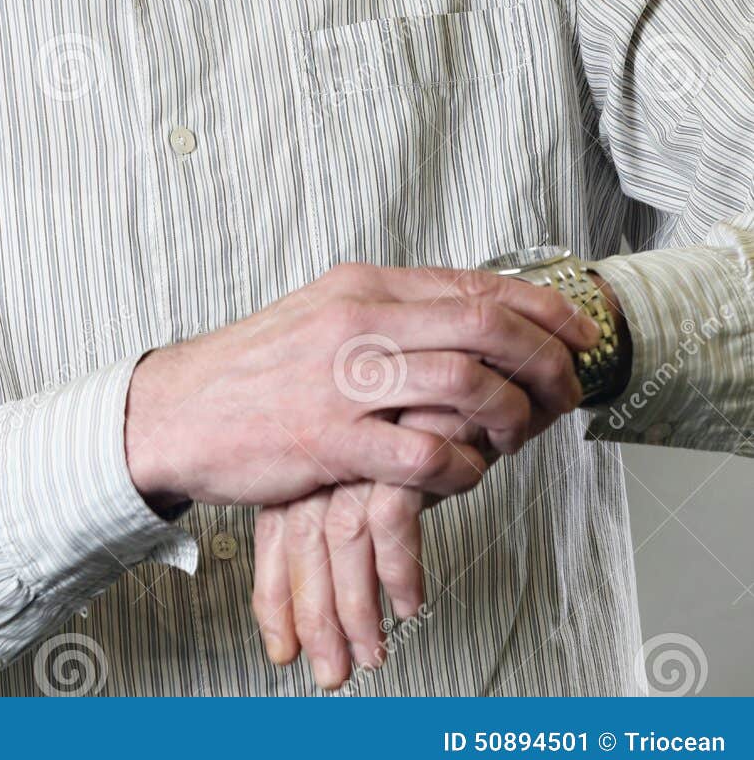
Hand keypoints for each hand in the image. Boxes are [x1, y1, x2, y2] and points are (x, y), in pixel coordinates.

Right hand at [249, 278, 620, 690]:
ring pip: (466, 388)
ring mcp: (345, 382)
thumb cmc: (254, 369)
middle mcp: (360, 324)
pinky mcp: (331, 443)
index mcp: (362, 286)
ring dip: (511, 419)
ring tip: (517, 439)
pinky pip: (425, 456)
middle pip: (484, 328)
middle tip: (567, 389)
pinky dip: (461, 469)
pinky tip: (461, 475)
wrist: (178, 411)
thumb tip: (467, 317)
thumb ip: (391, 312)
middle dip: (545, 360)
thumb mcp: (323, 314)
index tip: (580, 330)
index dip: (542, 308)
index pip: (474, 284)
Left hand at [252, 408, 482, 689]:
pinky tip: (410, 602)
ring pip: (342, 535)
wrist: (480, 338)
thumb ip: (358, 488)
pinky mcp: (407, 433)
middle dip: (314, 614)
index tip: (282, 645)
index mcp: (317, 438)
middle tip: (330, 672)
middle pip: (303, 535)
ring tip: (371, 655)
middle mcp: (334, 436)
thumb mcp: (386, 448)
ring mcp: (367, 434)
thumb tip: (342, 570)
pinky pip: (391, 517)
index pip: (279, 525)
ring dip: (357, 607)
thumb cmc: (437, 394)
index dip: (277, 592)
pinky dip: (399, 569)